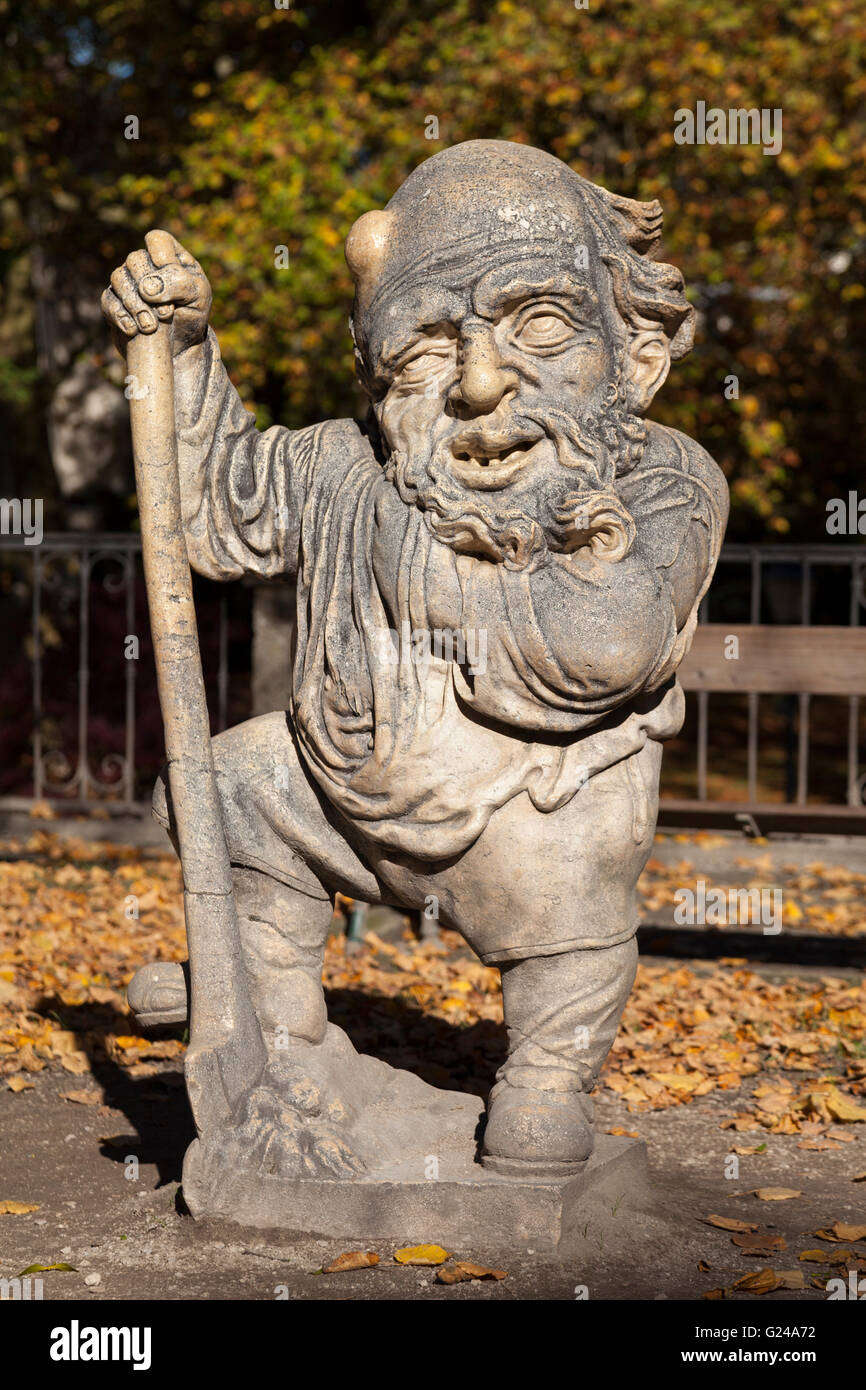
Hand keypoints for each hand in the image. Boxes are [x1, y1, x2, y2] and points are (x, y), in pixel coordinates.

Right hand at [101, 229, 211, 357]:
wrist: (181, 344)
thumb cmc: (194, 313)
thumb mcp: (198, 296)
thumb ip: (177, 284)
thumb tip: (145, 288)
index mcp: (170, 255)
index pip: (157, 240)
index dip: (159, 254)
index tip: (167, 277)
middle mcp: (146, 264)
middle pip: (134, 260)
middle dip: (147, 288)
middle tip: (165, 314)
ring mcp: (128, 281)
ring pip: (118, 279)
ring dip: (134, 304)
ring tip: (150, 327)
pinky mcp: (116, 302)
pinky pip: (108, 301)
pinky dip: (119, 315)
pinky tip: (133, 330)